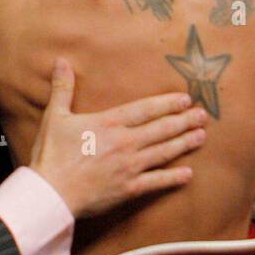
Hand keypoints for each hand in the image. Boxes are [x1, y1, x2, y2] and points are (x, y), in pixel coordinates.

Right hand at [28, 59, 205, 218]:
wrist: (51, 193)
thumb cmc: (51, 155)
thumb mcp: (55, 117)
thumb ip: (62, 88)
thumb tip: (61, 61)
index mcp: (109, 123)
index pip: (145, 109)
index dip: (167, 103)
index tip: (186, 99)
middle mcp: (124, 142)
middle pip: (161, 129)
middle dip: (184, 121)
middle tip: (203, 116)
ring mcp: (129, 166)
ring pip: (164, 152)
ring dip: (184, 143)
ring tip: (201, 136)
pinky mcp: (128, 189)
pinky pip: (156, 182)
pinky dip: (173, 178)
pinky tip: (188, 174)